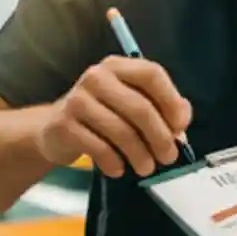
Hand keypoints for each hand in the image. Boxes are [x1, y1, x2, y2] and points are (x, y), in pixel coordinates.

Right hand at [40, 55, 192, 177]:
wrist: (54, 128)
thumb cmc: (102, 115)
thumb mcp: (130, 103)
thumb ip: (160, 106)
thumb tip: (182, 121)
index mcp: (118, 66)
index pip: (151, 74)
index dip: (170, 101)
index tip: (180, 126)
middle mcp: (96, 77)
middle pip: (139, 107)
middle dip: (159, 137)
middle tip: (168, 157)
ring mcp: (77, 100)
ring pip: (121, 131)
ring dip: (139, 154)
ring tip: (146, 168)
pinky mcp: (64, 125)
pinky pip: (99, 147)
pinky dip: (114, 162)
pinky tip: (119, 169)